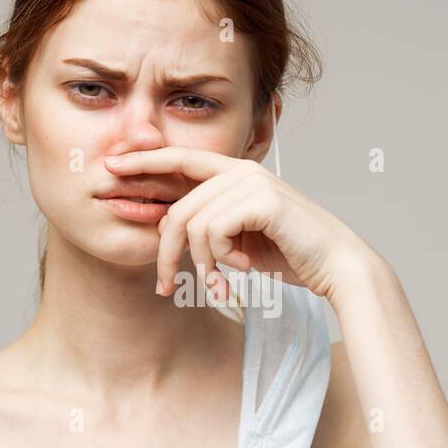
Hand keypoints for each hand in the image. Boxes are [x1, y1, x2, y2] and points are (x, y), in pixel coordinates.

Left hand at [103, 147, 375, 301]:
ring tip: (219, 284)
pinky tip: (240, 271)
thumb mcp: (241, 239)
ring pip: (193, 224)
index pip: (180, 161)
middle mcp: (242, 171)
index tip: (111, 169)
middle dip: (166, 252)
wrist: (336, 267)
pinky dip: (220, 260)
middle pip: (178, 208)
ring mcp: (253, 183)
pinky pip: (214, 232)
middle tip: (167, 286)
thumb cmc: (291, 254)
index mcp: (236, 174)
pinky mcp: (263, 201)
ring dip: (200, 264)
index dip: (144, 162)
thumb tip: (171, 228)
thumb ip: (211, 227)